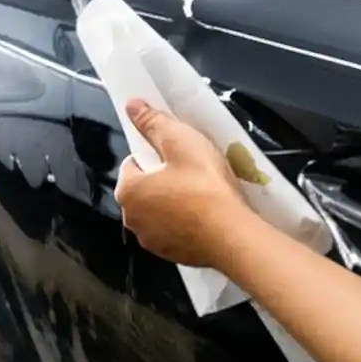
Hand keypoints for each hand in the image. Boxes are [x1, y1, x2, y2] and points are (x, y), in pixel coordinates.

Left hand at [114, 98, 250, 267]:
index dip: (155, 154)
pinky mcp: (173, 256)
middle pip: (145, 189)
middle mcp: (133, 219)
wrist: (232, 234)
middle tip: (193, 172)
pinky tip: (207, 215)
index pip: (133, 164)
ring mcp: (152, 241)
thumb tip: (132, 105)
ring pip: (160, 211)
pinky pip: (176, 232)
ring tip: (203, 193)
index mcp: (128, 191)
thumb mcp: (180, 141)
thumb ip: (153, 122)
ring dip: (175, 202)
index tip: (178, 154)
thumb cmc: (204, 185)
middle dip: (164, 179)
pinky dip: (187, 223)